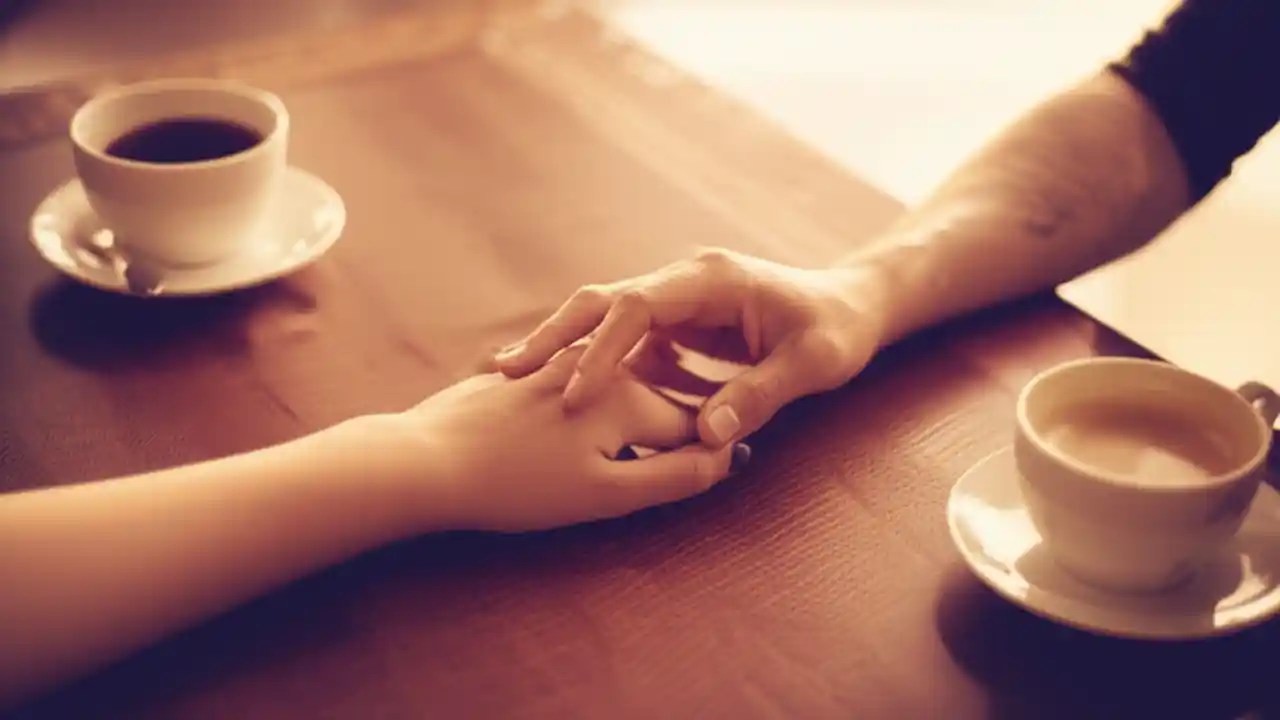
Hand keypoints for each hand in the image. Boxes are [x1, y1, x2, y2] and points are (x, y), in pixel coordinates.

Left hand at [390, 346, 747, 531]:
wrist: (427, 461)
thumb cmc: (519, 487)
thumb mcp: (607, 493)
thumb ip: (673, 475)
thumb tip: (726, 460)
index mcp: (629, 395)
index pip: (692, 426)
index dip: (702, 457)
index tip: (699, 484)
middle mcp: (600, 366)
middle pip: (655, 404)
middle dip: (663, 438)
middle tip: (645, 483)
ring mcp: (559, 363)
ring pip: (614, 394)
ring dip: (623, 425)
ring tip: (601, 467)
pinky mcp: (526, 372)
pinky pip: (575, 390)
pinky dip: (583, 414)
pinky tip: (558, 448)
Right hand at [495, 249, 886, 447]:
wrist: (852, 305)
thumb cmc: (837, 331)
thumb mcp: (812, 365)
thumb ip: (761, 395)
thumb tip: (710, 437)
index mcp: (710, 280)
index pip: (638, 307)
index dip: (600, 349)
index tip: (571, 395)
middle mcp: (683, 284)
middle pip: (602, 303)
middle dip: (555, 337)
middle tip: (504, 375)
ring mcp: (675, 303)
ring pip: (603, 322)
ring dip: (564, 353)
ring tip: (511, 387)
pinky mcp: (674, 327)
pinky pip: (623, 345)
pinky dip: (592, 368)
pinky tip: (558, 397)